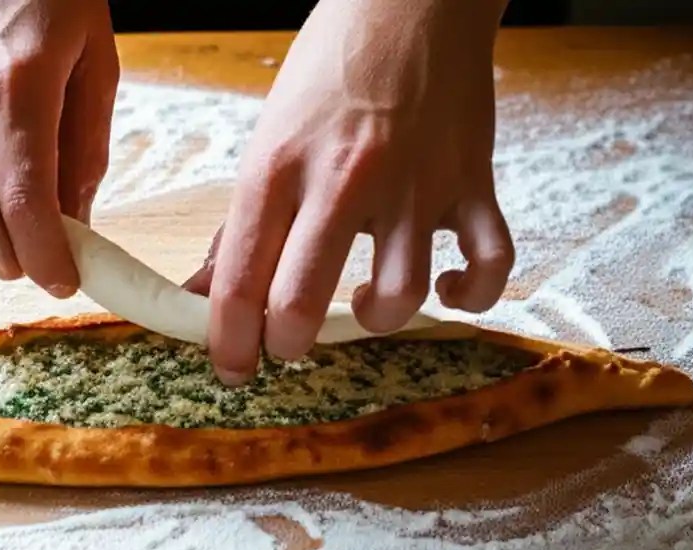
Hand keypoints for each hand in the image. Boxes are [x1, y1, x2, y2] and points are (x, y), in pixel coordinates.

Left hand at [185, 0, 514, 383]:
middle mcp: (343, 182)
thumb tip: (202, 295)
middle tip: (287, 345)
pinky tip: (446, 289)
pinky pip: (490, 264)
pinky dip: (472, 295)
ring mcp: (414, 185)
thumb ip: (240, 226)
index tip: (230, 370)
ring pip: (399, 298)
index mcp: (277, 170)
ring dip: (375, 320)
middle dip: (287, 347)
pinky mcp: (471, 182)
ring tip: (362, 303)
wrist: (412, 0)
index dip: (228, 344)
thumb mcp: (265, 139)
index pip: (241, 282)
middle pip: (303, 304)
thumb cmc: (329, 68)